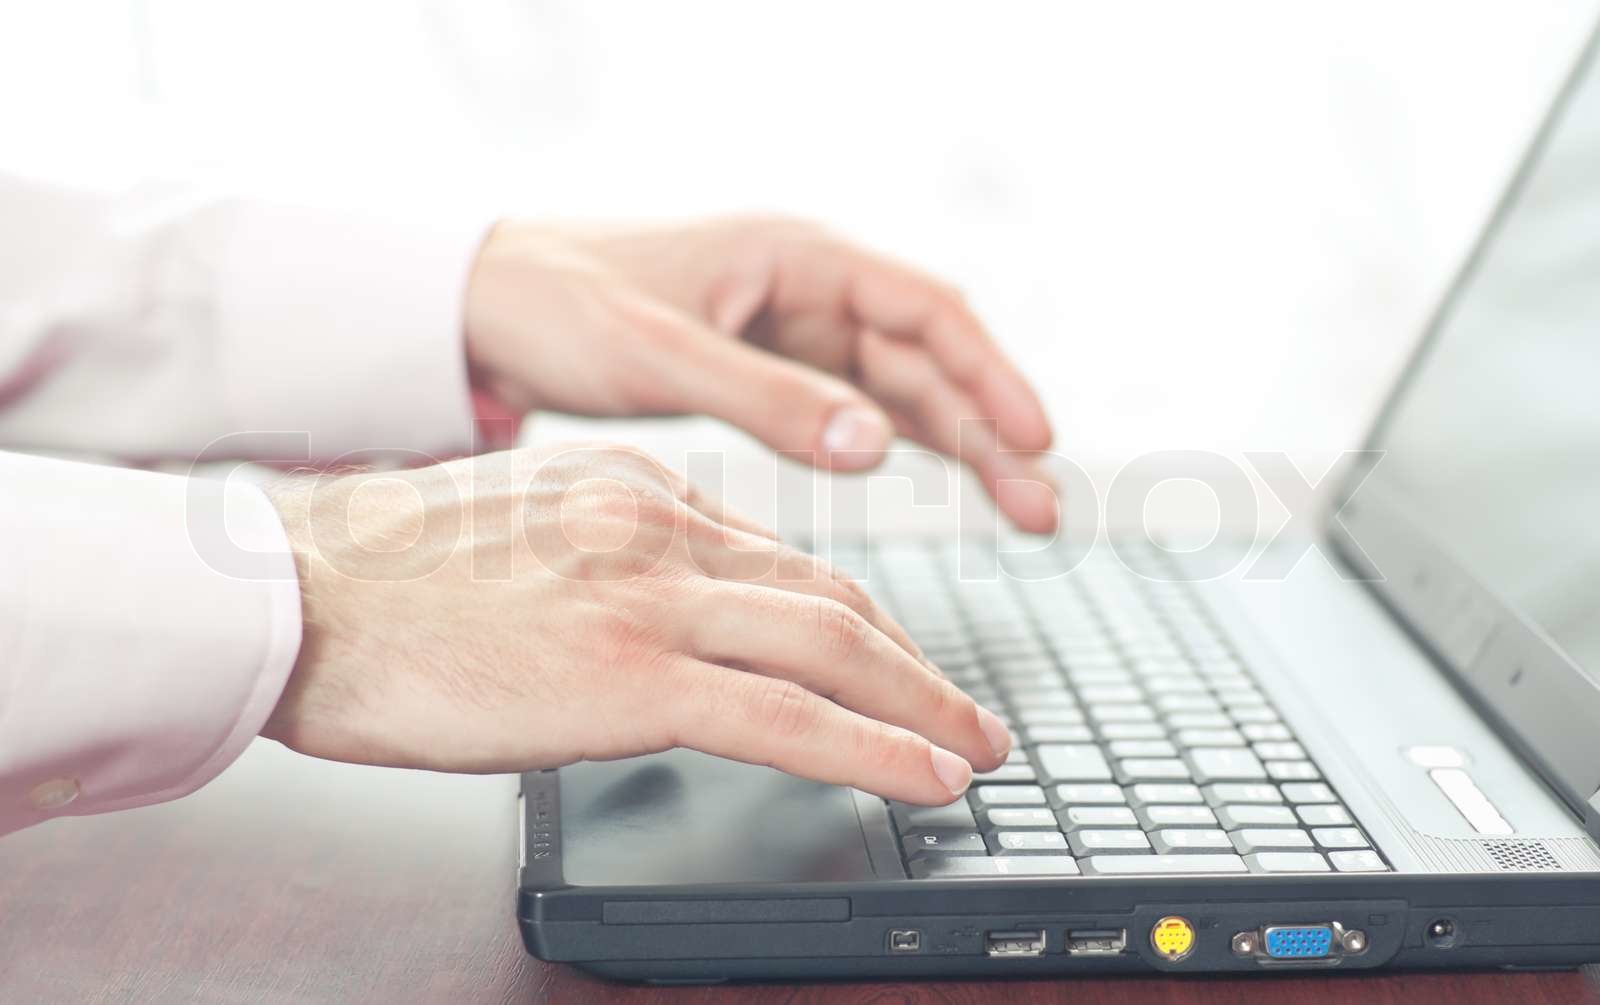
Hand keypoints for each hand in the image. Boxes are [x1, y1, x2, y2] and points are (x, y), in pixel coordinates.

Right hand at [261, 444, 1010, 802]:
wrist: (293, 590)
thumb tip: (643, 611)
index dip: (855, 621)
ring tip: (973, 748)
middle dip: (914, 663)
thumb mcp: (514, 533)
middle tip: (964, 710)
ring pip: (835, 647)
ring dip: (923, 705)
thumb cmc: (378, 578)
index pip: (779, 561)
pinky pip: (790, 717)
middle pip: (833, 597)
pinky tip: (930, 775)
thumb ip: (598, 556)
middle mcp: (660, 528)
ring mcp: (650, 595)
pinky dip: (877, 749)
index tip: (891, 662)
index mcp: (634, 493)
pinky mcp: (630, 671)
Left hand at [464, 216, 1058, 531]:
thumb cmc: (560, 303)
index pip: (924, 310)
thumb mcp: (661, 351)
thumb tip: (873, 446)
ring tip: (1021, 513)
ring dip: (960, 447)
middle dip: (990, 429)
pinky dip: (900, 447)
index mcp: (793, 258)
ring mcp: (790, 332)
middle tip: (1044, 506)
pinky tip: (943, 486)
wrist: (483, 309)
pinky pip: (853, 411)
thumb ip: (768, 399)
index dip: (987, 376)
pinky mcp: (765, 373)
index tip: (1033, 438)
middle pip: (927, 359)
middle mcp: (805, 290)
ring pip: (900, 391)